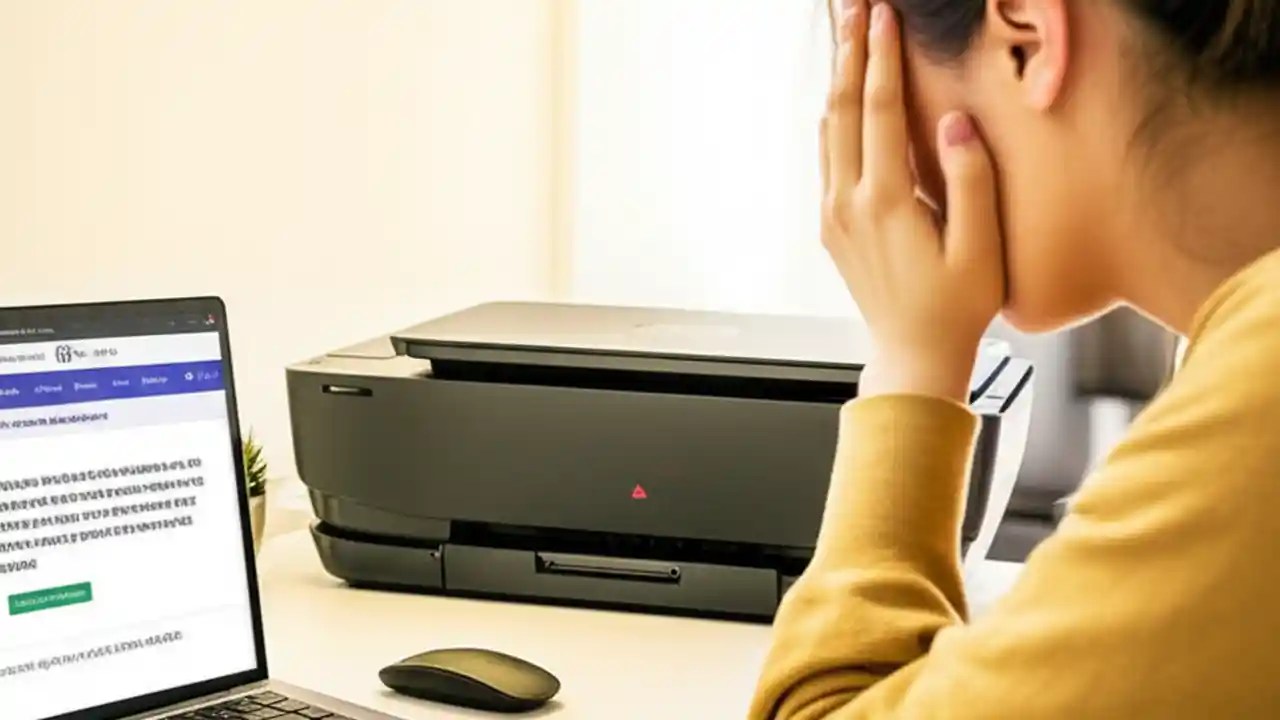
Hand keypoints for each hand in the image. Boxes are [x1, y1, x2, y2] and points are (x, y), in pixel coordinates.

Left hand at [823, 1, 1004, 402]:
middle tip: (854, 8)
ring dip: (838, 81)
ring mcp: (834, 214)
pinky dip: (836, 117)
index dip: (882, 57)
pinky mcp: (832, 226)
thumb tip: (953, 121)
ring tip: (846, 38)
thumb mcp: (980, 249)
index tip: (883, 15)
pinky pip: (828, 156)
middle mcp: (848, 203)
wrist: (913, 355)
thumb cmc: (956, 307)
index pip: (880, 110)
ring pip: (828, 130)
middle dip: (849, 53)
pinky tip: (844, 98)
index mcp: (885, 202)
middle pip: (842, 109)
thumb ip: (970, 181)